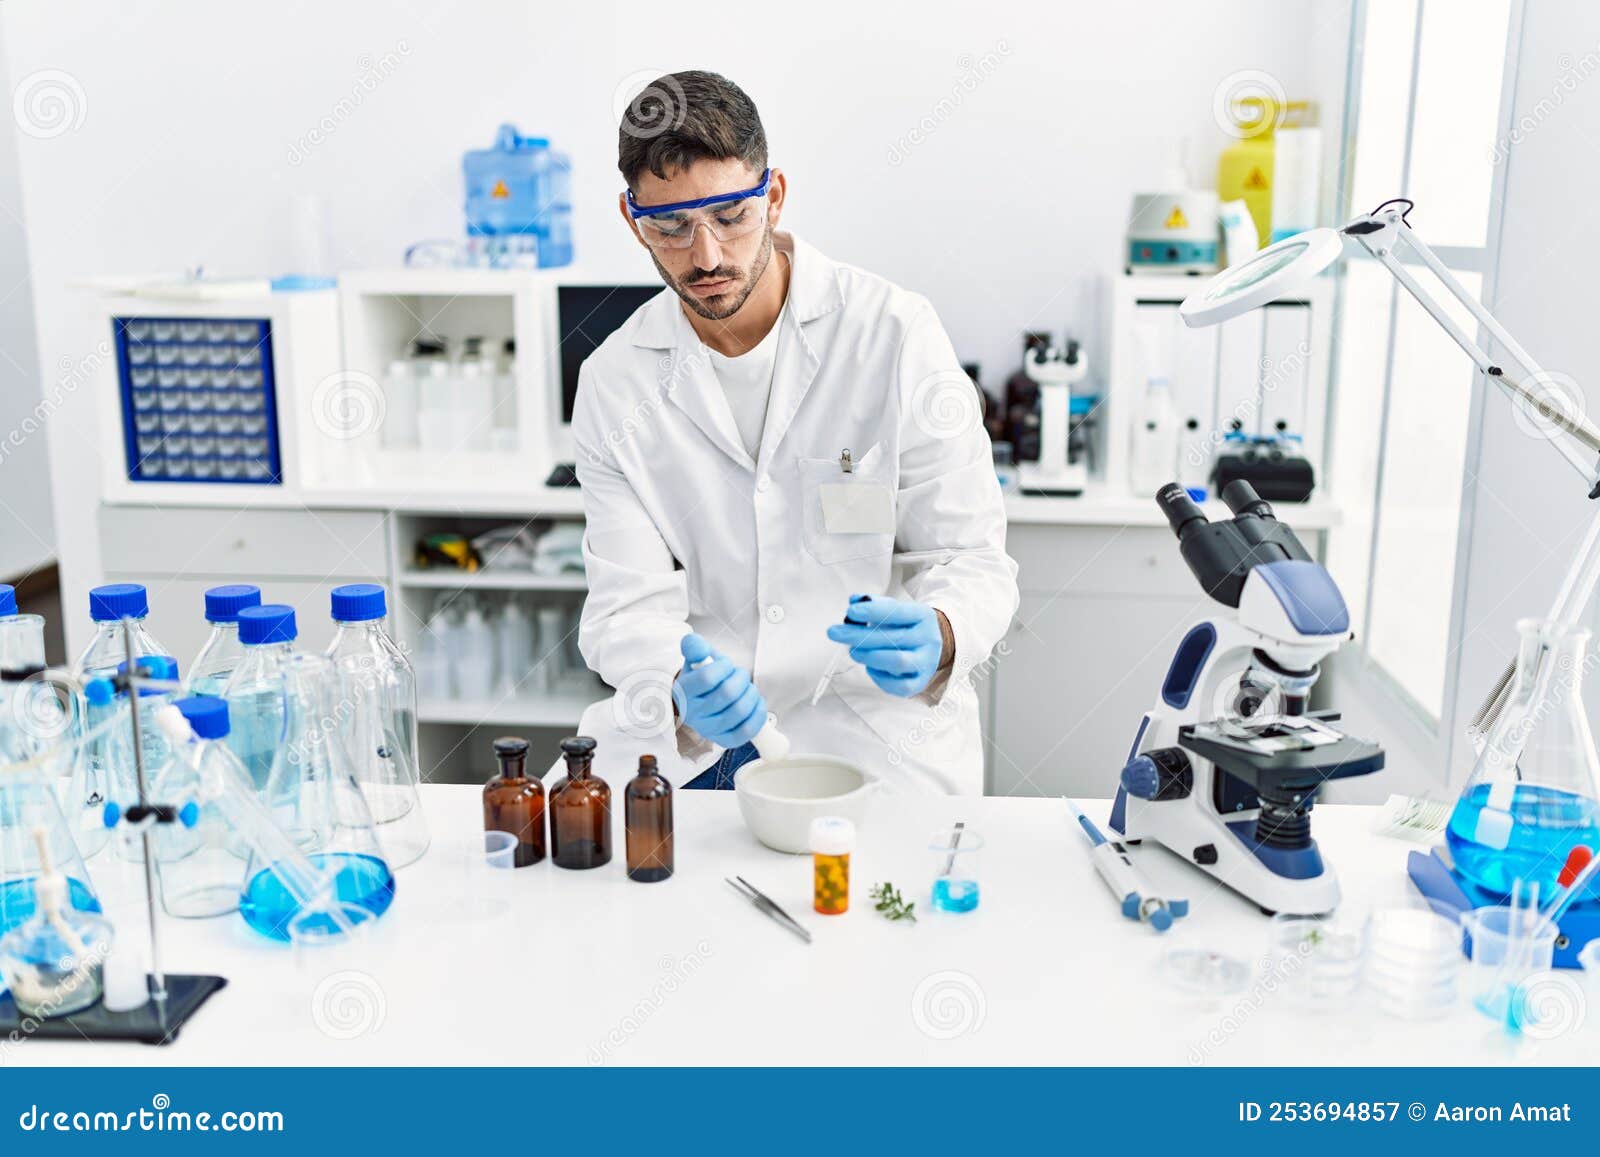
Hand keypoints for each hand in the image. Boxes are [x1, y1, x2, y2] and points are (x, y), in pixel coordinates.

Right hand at [673, 633, 768, 748]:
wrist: (703, 699)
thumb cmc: (703, 675)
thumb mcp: (696, 658)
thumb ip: (695, 647)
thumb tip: (695, 645)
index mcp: (683, 690)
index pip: (707, 678)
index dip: (724, 667)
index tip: (727, 664)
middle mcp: (693, 712)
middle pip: (727, 694)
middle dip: (741, 678)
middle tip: (741, 675)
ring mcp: (708, 729)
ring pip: (739, 711)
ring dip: (752, 694)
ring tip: (748, 688)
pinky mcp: (724, 739)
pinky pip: (746, 731)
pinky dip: (758, 714)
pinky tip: (756, 703)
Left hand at [825, 596, 948, 697]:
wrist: (935, 643)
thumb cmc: (907, 626)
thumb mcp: (897, 610)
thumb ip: (875, 605)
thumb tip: (853, 600)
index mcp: (923, 616)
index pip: (898, 612)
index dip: (873, 611)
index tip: (851, 611)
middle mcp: (928, 639)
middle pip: (893, 638)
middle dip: (860, 636)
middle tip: (835, 633)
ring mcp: (926, 662)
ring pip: (897, 661)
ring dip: (869, 656)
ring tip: (852, 651)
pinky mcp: (921, 682)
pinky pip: (900, 686)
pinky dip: (880, 678)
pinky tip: (870, 667)